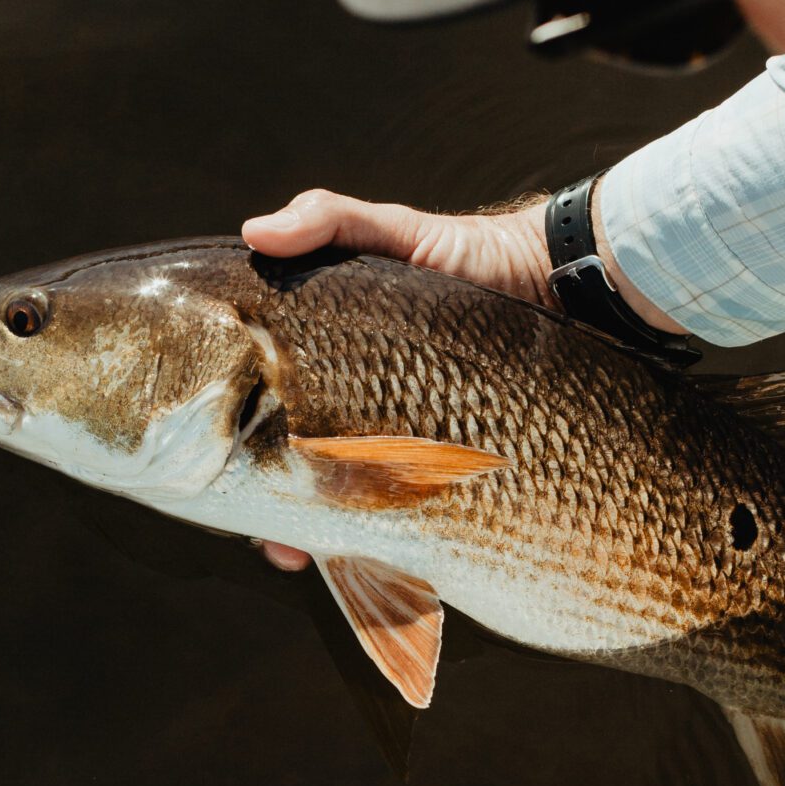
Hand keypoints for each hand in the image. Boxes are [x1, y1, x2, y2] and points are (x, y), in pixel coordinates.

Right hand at [239, 185, 682, 570]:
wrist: (566, 292)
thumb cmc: (475, 257)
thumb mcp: (398, 232)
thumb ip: (332, 220)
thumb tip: (257, 230)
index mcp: (325, 366)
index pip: (257, 411)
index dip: (232, 443)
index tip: (218, 466)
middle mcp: (354, 414)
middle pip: (291, 475)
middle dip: (276, 512)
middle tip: (274, 538)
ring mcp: (400, 451)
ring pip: (340, 513)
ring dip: (314, 541)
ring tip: (301, 555)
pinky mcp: (448, 480)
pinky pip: (404, 532)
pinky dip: (379, 556)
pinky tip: (368, 565)